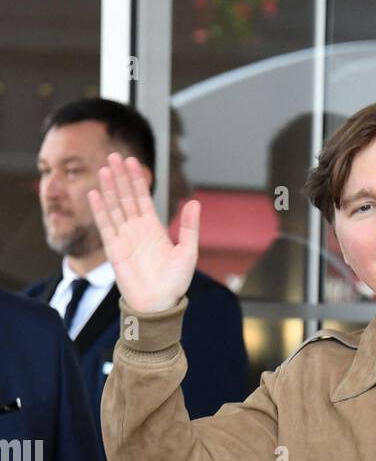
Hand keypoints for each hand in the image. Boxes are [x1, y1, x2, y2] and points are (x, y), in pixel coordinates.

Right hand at [87, 152, 198, 313]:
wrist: (158, 305)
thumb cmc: (175, 283)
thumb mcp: (188, 253)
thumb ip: (190, 228)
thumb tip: (195, 202)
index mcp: (155, 229)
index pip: (143, 198)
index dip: (138, 180)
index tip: (133, 161)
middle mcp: (137, 230)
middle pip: (126, 198)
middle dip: (121, 177)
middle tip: (114, 155)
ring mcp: (124, 238)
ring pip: (115, 208)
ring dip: (109, 189)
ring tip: (104, 169)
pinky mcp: (114, 250)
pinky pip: (105, 226)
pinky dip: (100, 210)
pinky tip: (94, 194)